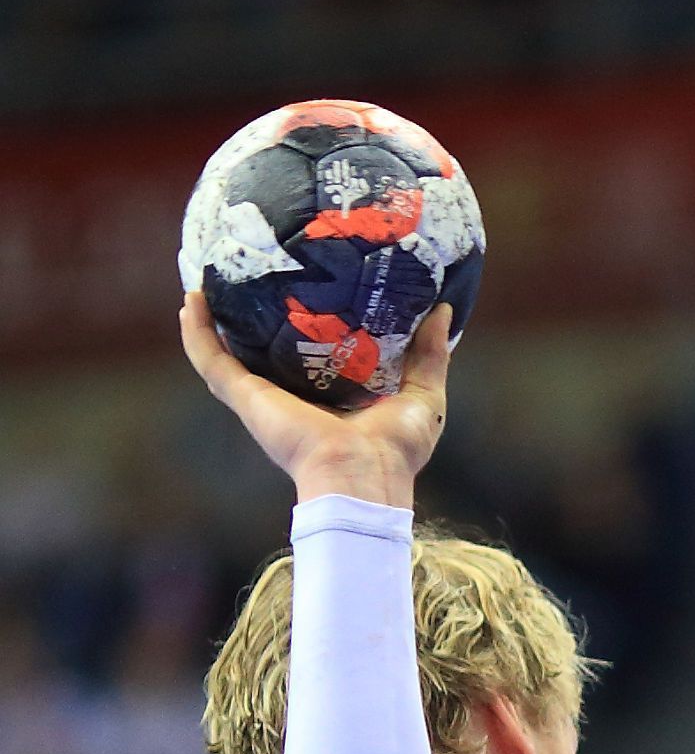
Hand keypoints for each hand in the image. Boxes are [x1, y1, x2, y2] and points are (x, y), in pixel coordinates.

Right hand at [180, 292, 453, 506]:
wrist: (364, 475)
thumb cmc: (395, 447)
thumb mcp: (422, 392)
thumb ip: (430, 353)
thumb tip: (444, 311)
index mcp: (328, 400)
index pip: (308, 358)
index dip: (299, 328)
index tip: (299, 291)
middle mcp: (290, 399)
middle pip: (260, 354)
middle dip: (248, 321)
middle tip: (243, 278)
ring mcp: (264, 399)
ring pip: (226, 355)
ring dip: (210, 322)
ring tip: (203, 284)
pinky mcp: (247, 399)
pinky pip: (210, 360)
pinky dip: (196, 332)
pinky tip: (191, 300)